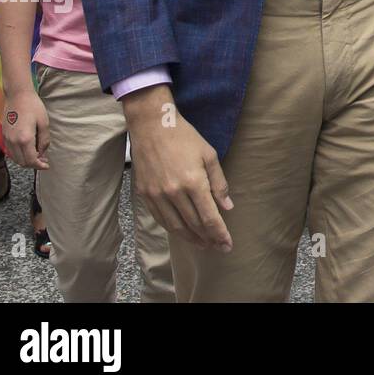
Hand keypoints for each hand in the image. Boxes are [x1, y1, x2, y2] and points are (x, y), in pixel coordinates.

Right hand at [2, 90, 49, 169]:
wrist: (18, 96)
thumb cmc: (34, 107)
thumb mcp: (44, 123)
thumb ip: (44, 140)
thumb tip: (42, 153)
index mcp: (25, 139)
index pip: (31, 160)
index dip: (39, 166)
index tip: (46, 166)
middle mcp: (13, 141)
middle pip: (22, 162)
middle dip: (33, 164)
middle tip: (44, 161)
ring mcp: (7, 139)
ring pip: (15, 158)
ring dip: (26, 160)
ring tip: (37, 156)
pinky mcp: (4, 136)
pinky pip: (10, 151)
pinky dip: (19, 155)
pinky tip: (28, 150)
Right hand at [124, 88, 232, 250]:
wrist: (153, 127)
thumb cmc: (185, 137)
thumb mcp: (209, 155)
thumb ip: (219, 183)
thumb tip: (227, 207)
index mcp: (193, 182)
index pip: (209, 217)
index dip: (219, 234)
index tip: (227, 245)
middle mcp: (174, 193)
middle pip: (193, 225)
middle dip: (208, 239)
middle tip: (218, 248)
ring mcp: (157, 195)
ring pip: (176, 227)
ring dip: (191, 239)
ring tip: (203, 244)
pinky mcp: (145, 195)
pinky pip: (161, 219)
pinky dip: (173, 229)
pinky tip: (182, 232)